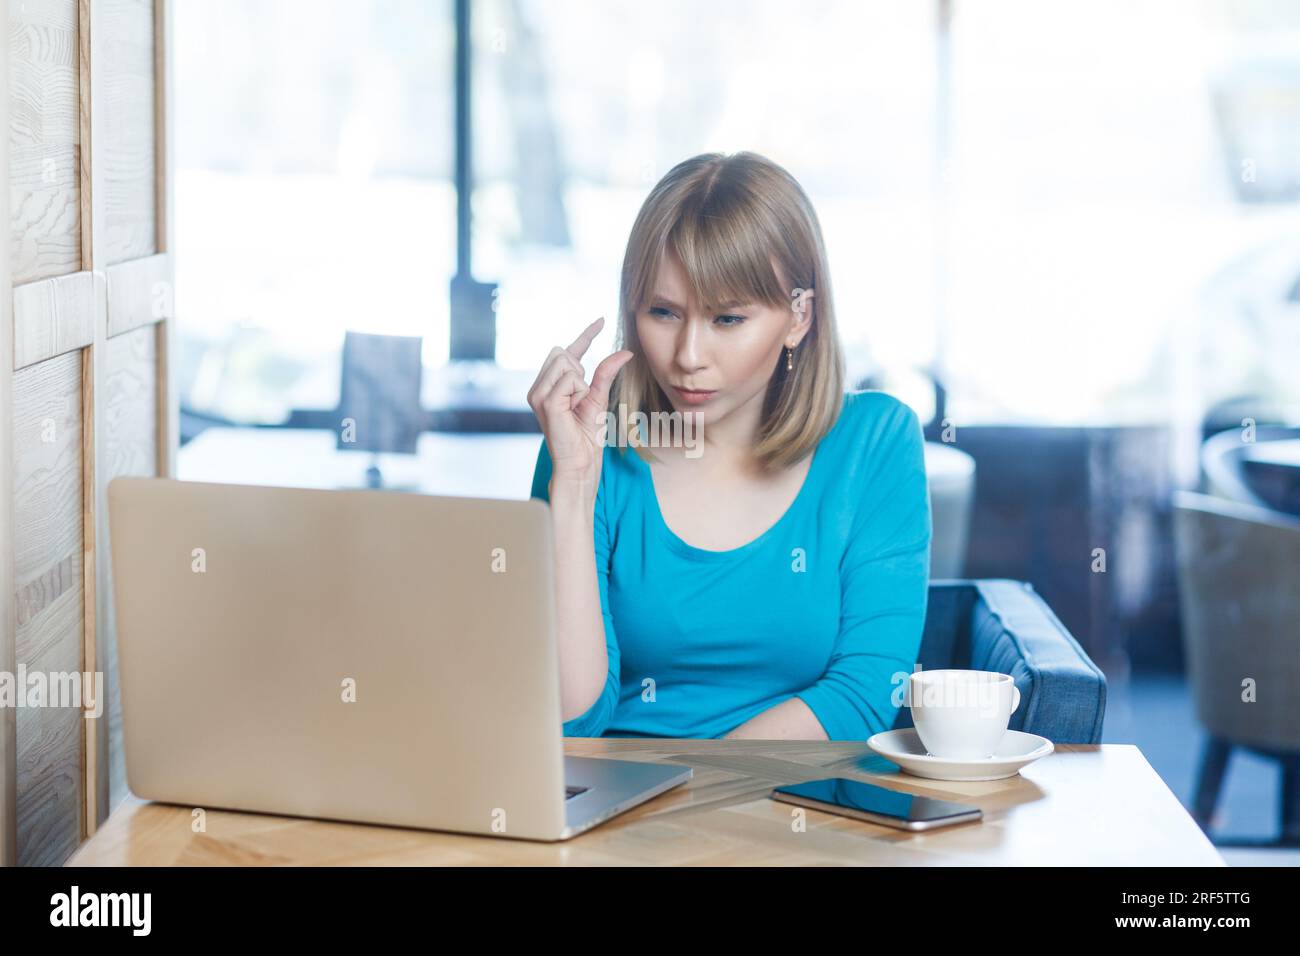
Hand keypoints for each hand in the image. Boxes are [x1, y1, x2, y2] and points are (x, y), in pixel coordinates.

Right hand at [527, 317, 633, 492]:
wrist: (581, 461)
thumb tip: (625, 352)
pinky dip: (580, 391)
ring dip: (581, 383)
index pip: (566, 352)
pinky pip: (570, 378)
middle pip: (563, 352)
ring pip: (566, 362)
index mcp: (549, 385)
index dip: (585, 336)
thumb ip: (605, 373)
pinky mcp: (545, 400)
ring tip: (576, 407)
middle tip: (580, 399)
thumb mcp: (599, 397)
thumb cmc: (588, 435)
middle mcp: (539, 387)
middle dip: (580, 371)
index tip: (601, 320)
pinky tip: (573, 409)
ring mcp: (538, 393)